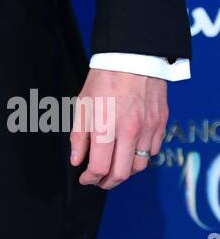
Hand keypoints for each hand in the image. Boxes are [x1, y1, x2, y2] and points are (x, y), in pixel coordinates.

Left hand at [70, 70, 167, 188]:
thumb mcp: (83, 103)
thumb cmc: (104, 78)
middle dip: (107, 182)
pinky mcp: (161, 124)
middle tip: (99, 180)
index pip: (99, 167)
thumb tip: (77, 160)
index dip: (89, 179)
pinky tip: (130, 149)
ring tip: (114, 166)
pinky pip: (153, 151)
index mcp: (106, 126)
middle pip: (121, 174)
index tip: (84, 178)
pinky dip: (141, 156)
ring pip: (139, 166)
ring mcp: (148, 128)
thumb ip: (79, 135)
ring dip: (125, 172)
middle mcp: (130, 131)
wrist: (133, 56)